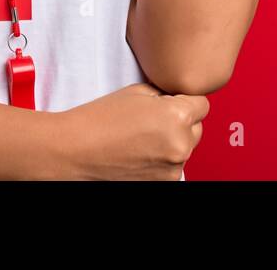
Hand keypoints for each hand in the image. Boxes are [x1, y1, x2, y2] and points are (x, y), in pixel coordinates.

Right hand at [53, 82, 209, 179]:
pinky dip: (161, 160)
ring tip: (140, 138)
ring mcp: (172, 170)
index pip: (202, 105)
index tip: (171, 101)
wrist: (74, 151)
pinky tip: (138, 153)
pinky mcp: (162, 185)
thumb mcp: (138, 92)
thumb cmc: (100, 119)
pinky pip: (172, 166)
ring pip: (185, 149)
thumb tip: (179, 100)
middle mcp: (180, 145)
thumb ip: (166, 96)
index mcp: (177, 117)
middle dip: (181, 122)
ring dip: (172, 142)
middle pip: (197, 128)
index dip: (186, 100)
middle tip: (151, 119)